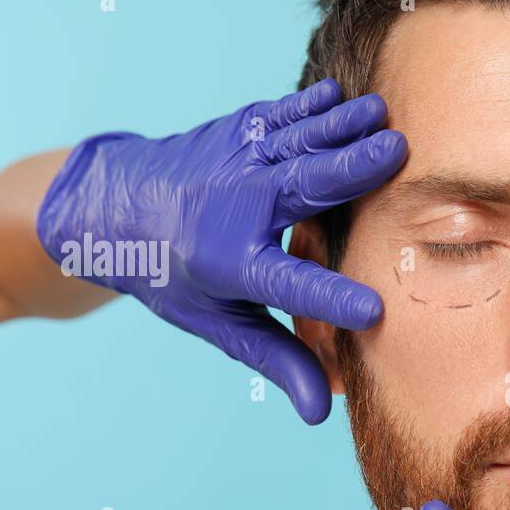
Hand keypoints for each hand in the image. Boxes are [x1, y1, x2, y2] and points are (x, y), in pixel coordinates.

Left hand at [35, 79, 405, 423]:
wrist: (111, 208)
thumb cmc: (175, 275)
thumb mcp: (221, 324)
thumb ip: (277, 361)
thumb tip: (320, 414)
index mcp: (230, 266)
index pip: (287, 289)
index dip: (329, 302)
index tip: (373, 313)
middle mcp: (232, 209)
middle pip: (299, 189)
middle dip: (349, 171)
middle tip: (398, 154)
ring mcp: (232, 162)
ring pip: (294, 142)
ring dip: (340, 127)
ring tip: (384, 116)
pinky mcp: (236, 131)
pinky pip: (277, 115)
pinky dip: (309, 105)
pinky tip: (341, 95)